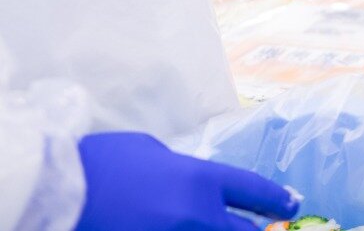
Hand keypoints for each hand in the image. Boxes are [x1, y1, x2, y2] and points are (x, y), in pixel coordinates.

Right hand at [76, 132, 298, 229]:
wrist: (59, 190)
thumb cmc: (103, 162)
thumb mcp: (153, 152)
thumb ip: (181, 170)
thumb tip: (192, 183)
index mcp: (201, 179)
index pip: (255, 191)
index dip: (278, 199)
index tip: (293, 204)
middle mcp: (199, 215)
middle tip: (258, 228)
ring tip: (209, 225)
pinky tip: (183, 229)